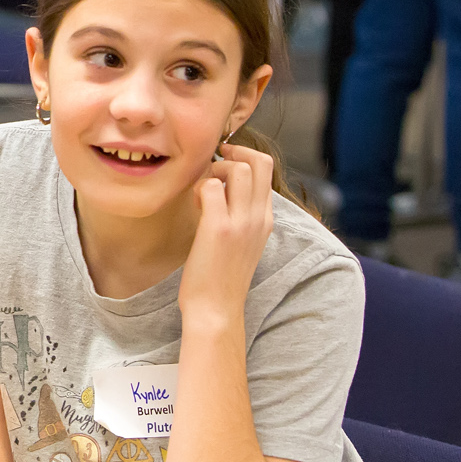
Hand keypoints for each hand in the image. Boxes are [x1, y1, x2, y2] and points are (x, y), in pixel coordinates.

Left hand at [179, 143, 275, 318]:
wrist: (216, 310)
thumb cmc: (221, 278)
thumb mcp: (243, 243)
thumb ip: (241, 216)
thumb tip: (223, 188)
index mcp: (266, 219)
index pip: (266, 170)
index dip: (244, 157)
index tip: (224, 161)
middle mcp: (259, 217)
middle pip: (260, 161)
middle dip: (234, 152)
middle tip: (213, 163)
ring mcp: (241, 222)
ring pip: (239, 168)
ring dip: (216, 169)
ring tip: (204, 189)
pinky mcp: (219, 229)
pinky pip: (210, 187)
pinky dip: (198, 188)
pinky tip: (194, 204)